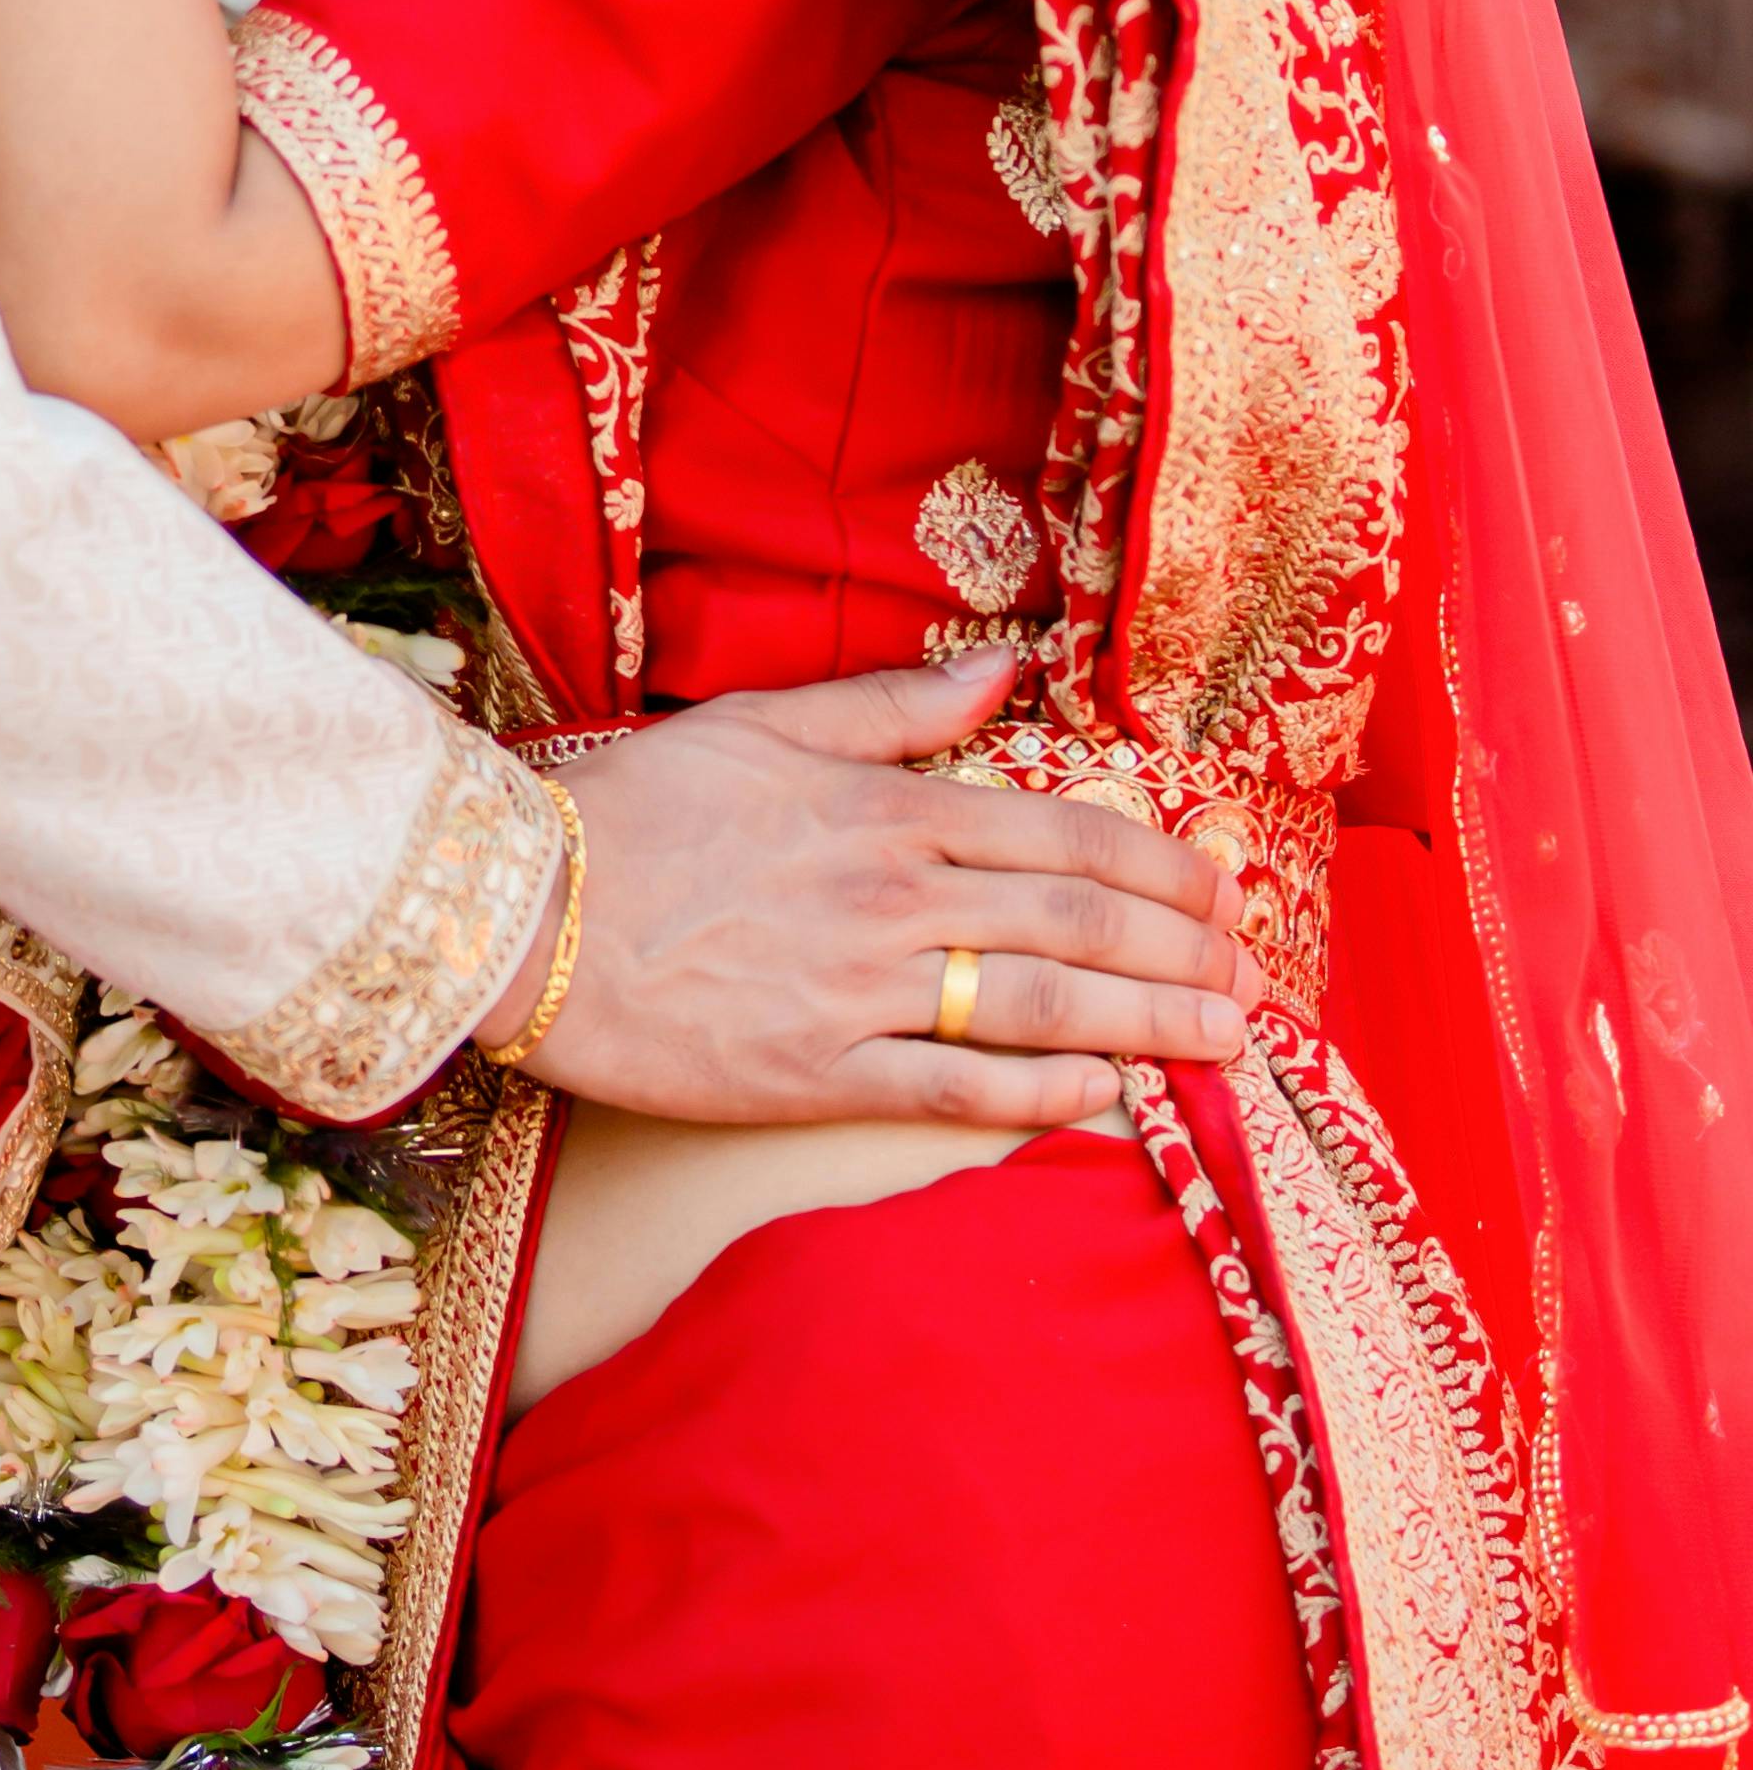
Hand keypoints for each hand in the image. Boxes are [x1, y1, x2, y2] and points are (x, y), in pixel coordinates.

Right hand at [511, 651, 1257, 1128]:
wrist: (518, 910)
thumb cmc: (636, 813)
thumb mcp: (763, 727)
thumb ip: (893, 706)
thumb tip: (1007, 672)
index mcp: (886, 811)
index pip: (1063, 833)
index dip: (1158, 864)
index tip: (1222, 888)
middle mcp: (891, 899)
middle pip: (1076, 921)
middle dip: (1181, 948)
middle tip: (1250, 975)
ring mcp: (858, 991)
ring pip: (1040, 1005)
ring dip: (1148, 1021)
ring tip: (1219, 1039)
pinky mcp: (814, 1072)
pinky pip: (953, 1087)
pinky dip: (1040, 1093)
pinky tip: (1104, 1097)